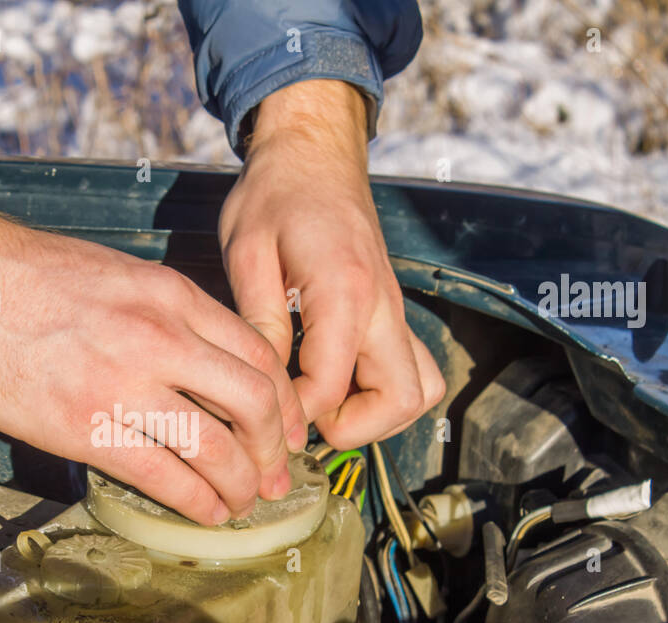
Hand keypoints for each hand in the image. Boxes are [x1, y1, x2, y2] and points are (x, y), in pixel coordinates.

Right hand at [0, 160, 307, 524]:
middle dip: (274, 449)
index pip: (257, 352)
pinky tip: (205, 513)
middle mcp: (162, 336)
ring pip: (219, 447)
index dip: (282, 402)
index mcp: (169, 295)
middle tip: (276, 476)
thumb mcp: (111, 274)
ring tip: (242, 503)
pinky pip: (165, 476)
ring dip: (242, 485)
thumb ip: (157, 313)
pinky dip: (198, 503)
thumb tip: (187, 360)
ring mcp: (126, 383)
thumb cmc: (17, 274)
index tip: (284, 429)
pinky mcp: (85, 426)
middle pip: (255, 402)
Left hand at [218, 79, 443, 448]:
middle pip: (402, 401)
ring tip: (322, 403)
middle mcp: (383, 307)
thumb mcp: (247, 251)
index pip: (330, 388)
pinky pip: (413, 369)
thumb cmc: (274, 194)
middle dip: (352, 427)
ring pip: (420, 390)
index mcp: (344, 292)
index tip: (260, 409)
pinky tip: (337, 380)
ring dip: (377, 414)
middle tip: (303, 415)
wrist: (315, 149)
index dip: (293, 414)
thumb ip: (260, 321)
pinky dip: (384, 391)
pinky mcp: (393, 312)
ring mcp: (395, 311)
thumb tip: (266, 384)